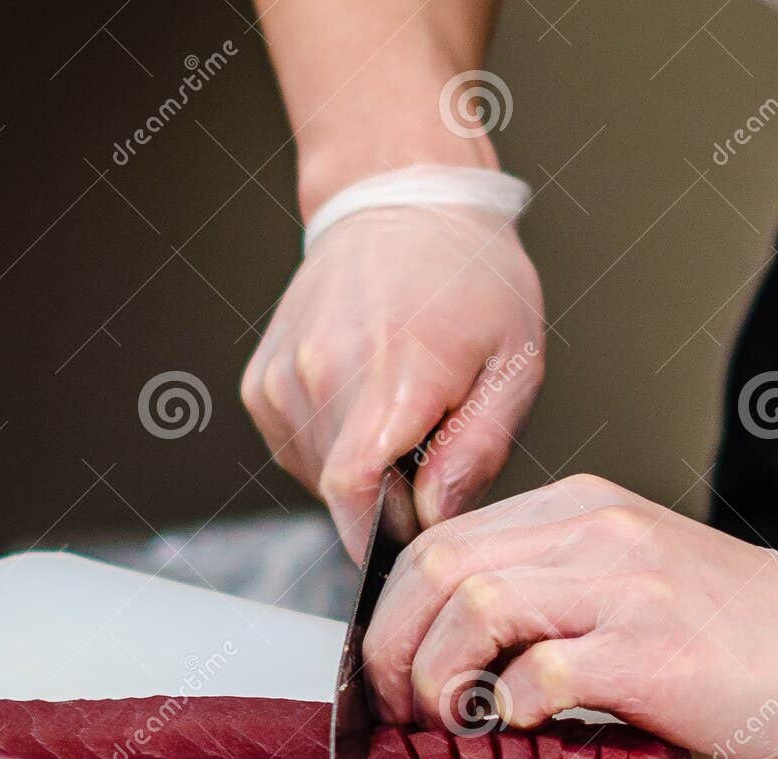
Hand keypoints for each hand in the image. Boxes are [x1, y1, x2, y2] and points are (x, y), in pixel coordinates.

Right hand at [241, 203, 543, 554]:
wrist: (403, 204)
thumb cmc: (472, 281)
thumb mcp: (515, 363)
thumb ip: (477, 448)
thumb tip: (434, 516)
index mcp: (393, 370)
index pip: (354, 495)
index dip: (387, 535)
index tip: (421, 531)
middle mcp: (323, 372)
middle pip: (344, 496)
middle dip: (392, 500)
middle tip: (434, 448)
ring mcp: (283, 378)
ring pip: (319, 479)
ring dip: (365, 473)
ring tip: (405, 413)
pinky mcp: (263, 384)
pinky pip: (299, 452)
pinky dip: (336, 448)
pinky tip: (369, 403)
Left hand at [362, 474, 777, 758]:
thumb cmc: (732, 625)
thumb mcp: (627, 574)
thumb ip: (549, 587)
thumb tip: (451, 647)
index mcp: (579, 511)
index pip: (440, 541)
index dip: (392, 613)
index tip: (391, 671)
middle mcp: (595, 533)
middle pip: (439, 568)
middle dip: (393, 648)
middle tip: (401, 709)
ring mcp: (625, 587)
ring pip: (475, 606)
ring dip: (439, 677)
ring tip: (456, 723)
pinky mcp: (653, 649)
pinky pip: (542, 671)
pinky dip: (510, 708)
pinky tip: (526, 727)